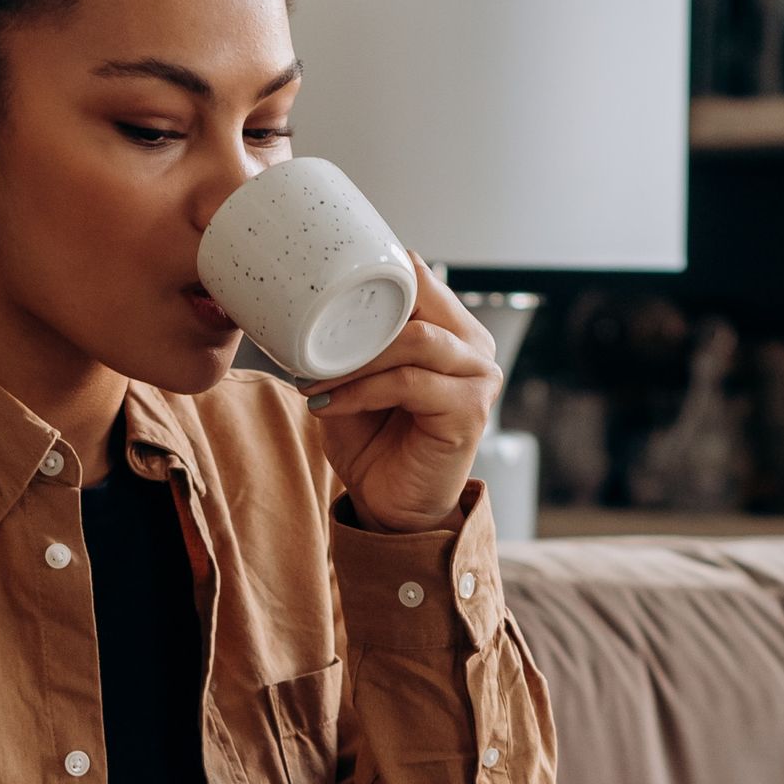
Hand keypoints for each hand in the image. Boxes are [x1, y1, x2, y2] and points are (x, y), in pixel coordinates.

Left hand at [306, 260, 500, 536]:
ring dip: (355, 359)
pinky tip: (328, 406)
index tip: (317, 295)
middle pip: (417, 300)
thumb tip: (311, 300)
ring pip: (414, 341)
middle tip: (306, 346)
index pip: (417, 276)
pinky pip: (408, 383)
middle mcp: (472, 347)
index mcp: (450, 329)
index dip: (371, 278)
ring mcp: (478, 377)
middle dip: (355, 321)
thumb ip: (353, 339)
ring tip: (313, 380)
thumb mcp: (355, 378)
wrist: (391, 507)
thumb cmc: (374, 440)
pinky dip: (361, 391)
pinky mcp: (470, 411)